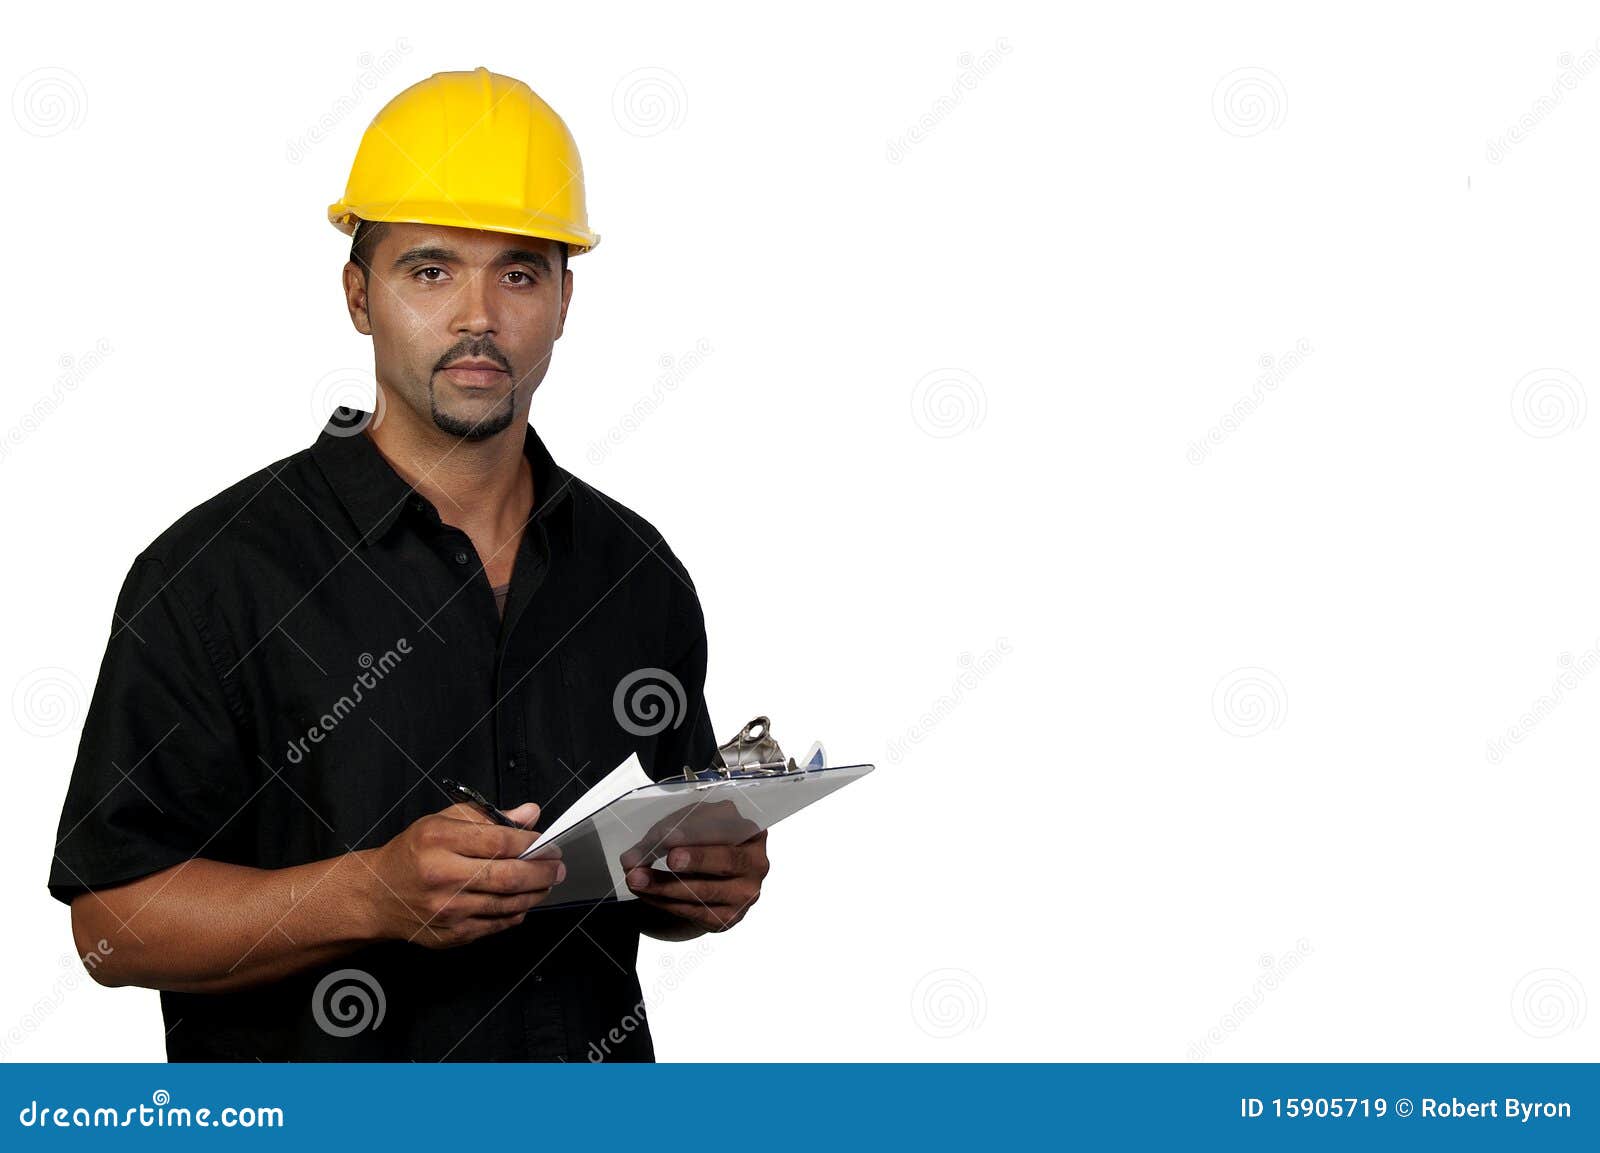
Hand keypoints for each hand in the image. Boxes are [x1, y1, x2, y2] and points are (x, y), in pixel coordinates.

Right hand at [365, 799, 564, 947]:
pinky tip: (522, 901)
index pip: (499, 842)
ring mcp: (447, 909)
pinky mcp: (451, 934)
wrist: (378, 895)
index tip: (546, 843)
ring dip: (535, 893)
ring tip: (546, 882)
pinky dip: (516, 912)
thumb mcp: (443, 821)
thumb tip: (530, 814)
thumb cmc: (412, 853)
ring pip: (507, 904)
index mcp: (439, 840)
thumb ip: (489, 817)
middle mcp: (442, 875)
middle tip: (558, 867)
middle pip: (508, 876)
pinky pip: (496, 924)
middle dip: (542, 871)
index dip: (531, 843)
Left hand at [623, 830, 768, 932]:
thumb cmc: (701, 845)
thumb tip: (632, 859)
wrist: (709, 879)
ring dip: (666, 885)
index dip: (697, 831)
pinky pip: (696, 911)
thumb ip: (662, 837)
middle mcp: (755, 862)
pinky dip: (666, 901)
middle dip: (696, 859)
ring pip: (706, 890)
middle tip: (670, 858)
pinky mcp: (730, 917)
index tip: (669, 834)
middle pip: (727, 860)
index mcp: (751, 831)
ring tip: (637, 878)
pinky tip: (646, 892)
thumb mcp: (688, 829)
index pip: (727, 827)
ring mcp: (745, 892)